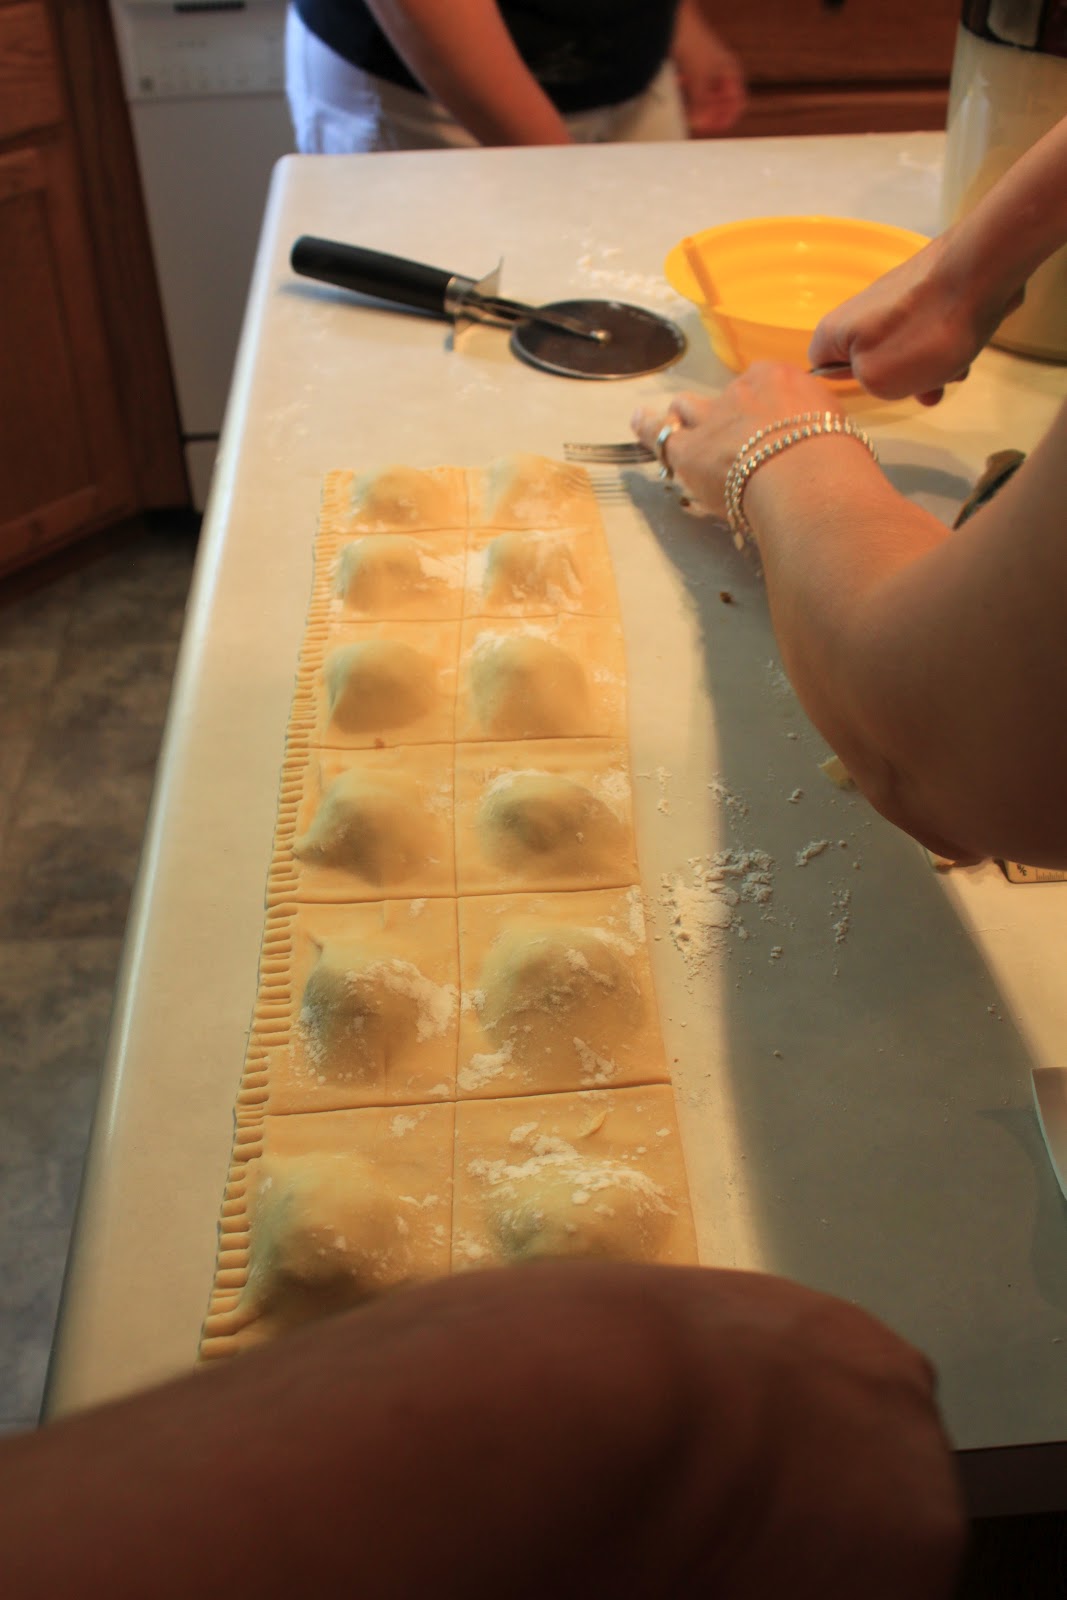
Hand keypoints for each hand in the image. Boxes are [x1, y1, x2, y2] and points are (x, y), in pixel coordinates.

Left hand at [632, 364, 839, 517]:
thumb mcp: (835, 430)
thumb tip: (825, 447)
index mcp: (779, 379)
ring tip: (677, 425)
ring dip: (685, 417)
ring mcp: (711, 418)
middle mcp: (741, 390)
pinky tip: (638, 421)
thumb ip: (819, 431)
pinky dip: (647, 427)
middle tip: (731, 436)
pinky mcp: (688, 448)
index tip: (766, 425)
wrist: (806, 475)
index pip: (761, 385)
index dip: (760, 407)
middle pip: (724, 395)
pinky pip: (659, 432)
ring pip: (688, 407)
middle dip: (725, 412)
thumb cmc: (832, 459)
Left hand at [671, 4, 745, 135]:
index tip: (712, 127)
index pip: (737, 103)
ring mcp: (706, 72)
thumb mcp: (698, 77)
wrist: (674, 20)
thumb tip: (701, 123)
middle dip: (708, 114)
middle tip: (696, 123)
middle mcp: (721, 73)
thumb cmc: (693, 41)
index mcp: (731, 73)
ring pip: (704, 98)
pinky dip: (685, 96)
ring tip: (685, 112)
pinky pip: (691, 90)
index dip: (726, 117)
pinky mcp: (692, 70)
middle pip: (720, 103)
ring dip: (695, 107)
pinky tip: (678, 96)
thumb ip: (701, 102)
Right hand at [808, 231, 1023, 404]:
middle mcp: (860, 309)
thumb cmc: (924, 331)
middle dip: (899, 380)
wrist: (980, 271)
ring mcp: (897, 298)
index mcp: (835, 329)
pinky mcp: (930, 290)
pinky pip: (931, 331)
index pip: (820, 365)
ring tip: (952, 370)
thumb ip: (864, 383)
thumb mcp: (878, 381)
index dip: (844, 383)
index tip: (872, 388)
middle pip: (871, 360)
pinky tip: (967, 349)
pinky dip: (946, 345)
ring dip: (928, 367)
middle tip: (921, 388)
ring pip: (906, 349)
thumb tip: (878, 373)